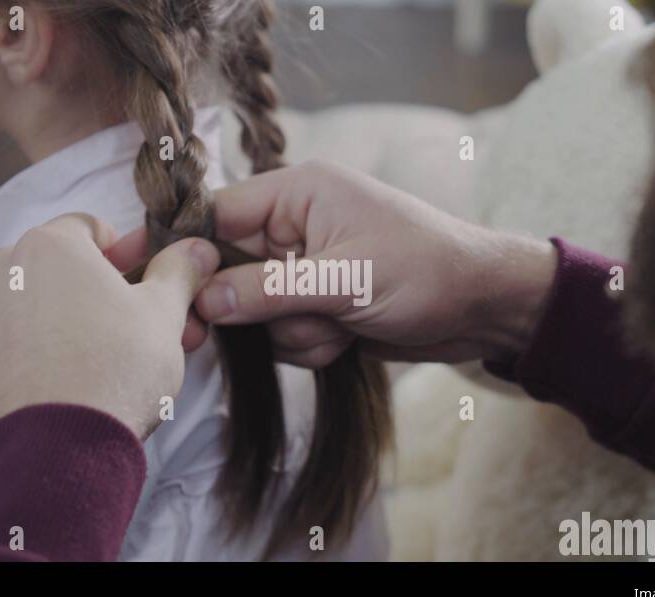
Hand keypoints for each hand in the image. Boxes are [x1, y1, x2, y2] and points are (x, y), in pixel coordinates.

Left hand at [0, 213, 219, 439]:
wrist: (59, 451)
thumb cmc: (115, 369)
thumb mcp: (164, 315)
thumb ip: (180, 273)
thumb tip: (198, 249)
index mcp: (50, 248)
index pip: (89, 226)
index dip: (125, 251)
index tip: (147, 280)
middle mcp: (3, 276)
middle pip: (55, 268)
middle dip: (95, 290)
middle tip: (134, 324)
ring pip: (29, 310)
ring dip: (63, 323)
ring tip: (102, 360)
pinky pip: (7, 354)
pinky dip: (33, 361)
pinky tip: (65, 389)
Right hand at [109, 161, 557, 367]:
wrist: (484, 308)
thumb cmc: (428, 272)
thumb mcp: (346, 279)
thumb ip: (269, 291)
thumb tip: (204, 302)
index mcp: (300, 193)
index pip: (219, 215)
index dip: (193, 253)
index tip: (170, 289)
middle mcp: (296, 227)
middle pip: (231, 272)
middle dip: (262, 308)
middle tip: (298, 315)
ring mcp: (306, 269)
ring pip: (258, 314)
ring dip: (295, 332)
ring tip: (344, 323)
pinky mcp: (318, 305)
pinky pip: (284, 335)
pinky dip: (312, 345)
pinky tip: (350, 337)